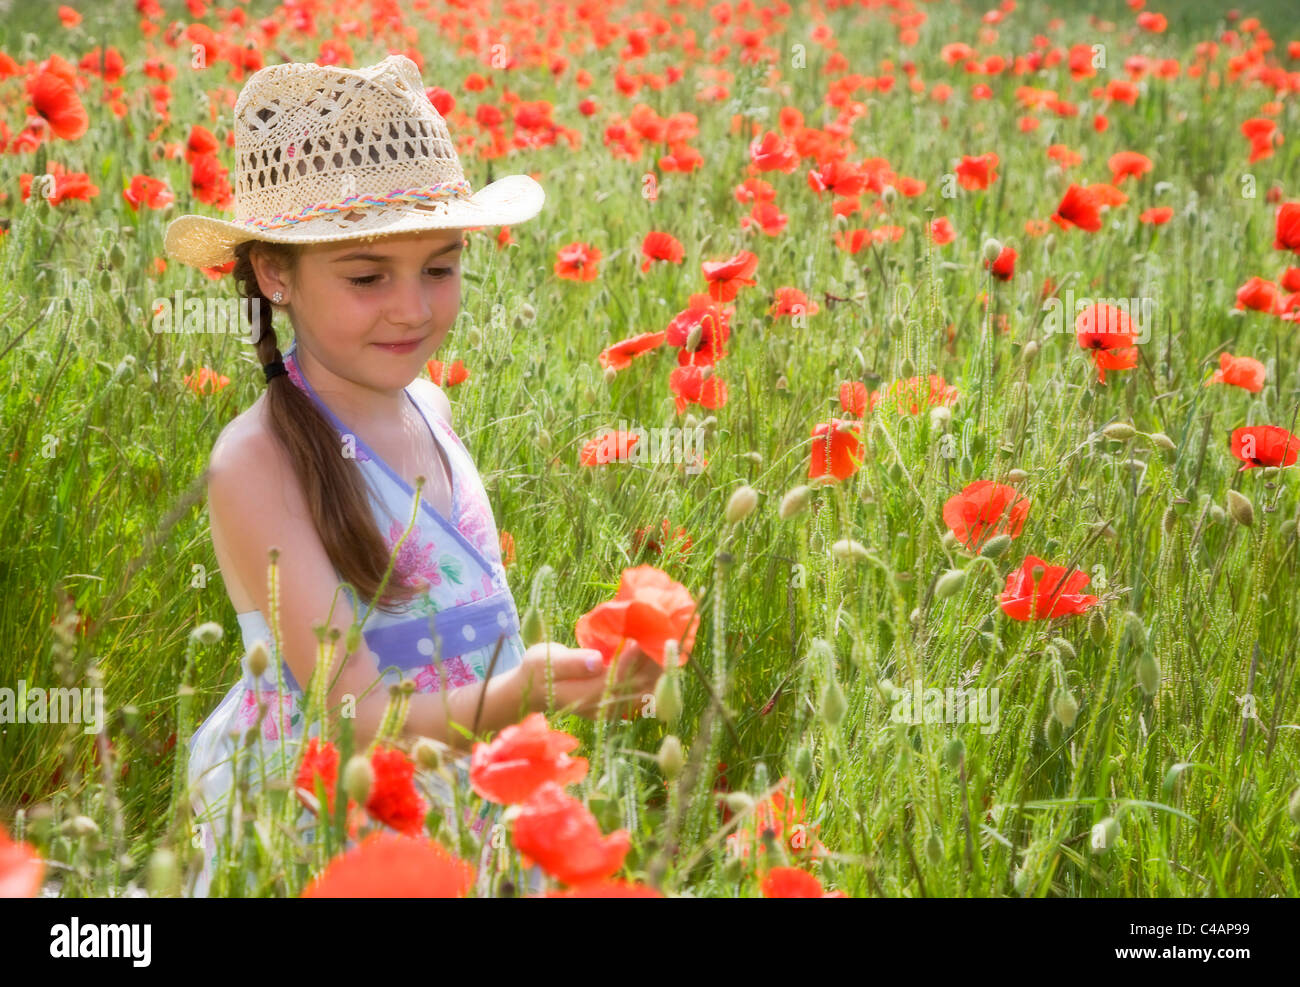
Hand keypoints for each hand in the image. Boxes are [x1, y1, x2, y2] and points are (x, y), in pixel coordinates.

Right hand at [515, 640, 662, 720]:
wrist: (532, 692)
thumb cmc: (537, 670)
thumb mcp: (545, 660)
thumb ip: (572, 662)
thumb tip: (596, 661)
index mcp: (584, 695)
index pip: (617, 679)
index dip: (633, 659)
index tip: (643, 636)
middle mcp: (601, 708)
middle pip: (636, 687)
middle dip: (653, 663)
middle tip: (665, 637)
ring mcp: (609, 710)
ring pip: (643, 692)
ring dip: (657, 670)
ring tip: (667, 645)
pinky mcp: (614, 706)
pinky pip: (641, 693)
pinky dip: (653, 676)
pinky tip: (659, 658)